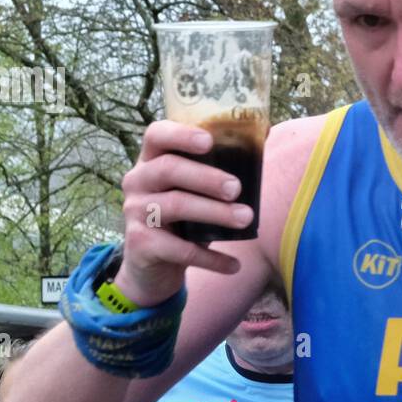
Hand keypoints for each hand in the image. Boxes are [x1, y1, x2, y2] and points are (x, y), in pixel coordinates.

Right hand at [117, 120, 249, 306]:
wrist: (151, 267)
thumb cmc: (182, 220)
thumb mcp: (193, 192)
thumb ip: (215, 172)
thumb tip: (265, 139)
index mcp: (151, 160)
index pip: (156, 135)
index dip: (181, 135)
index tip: (209, 142)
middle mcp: (138, 181)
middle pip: (168, 169)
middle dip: (206, 177)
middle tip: (237, 188)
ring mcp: (136, 212)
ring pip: (176, 205)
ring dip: (215, 212)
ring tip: (246, 219)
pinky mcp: (140, 244)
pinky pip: (180, 249)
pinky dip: (211, 258)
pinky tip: (234, 265)